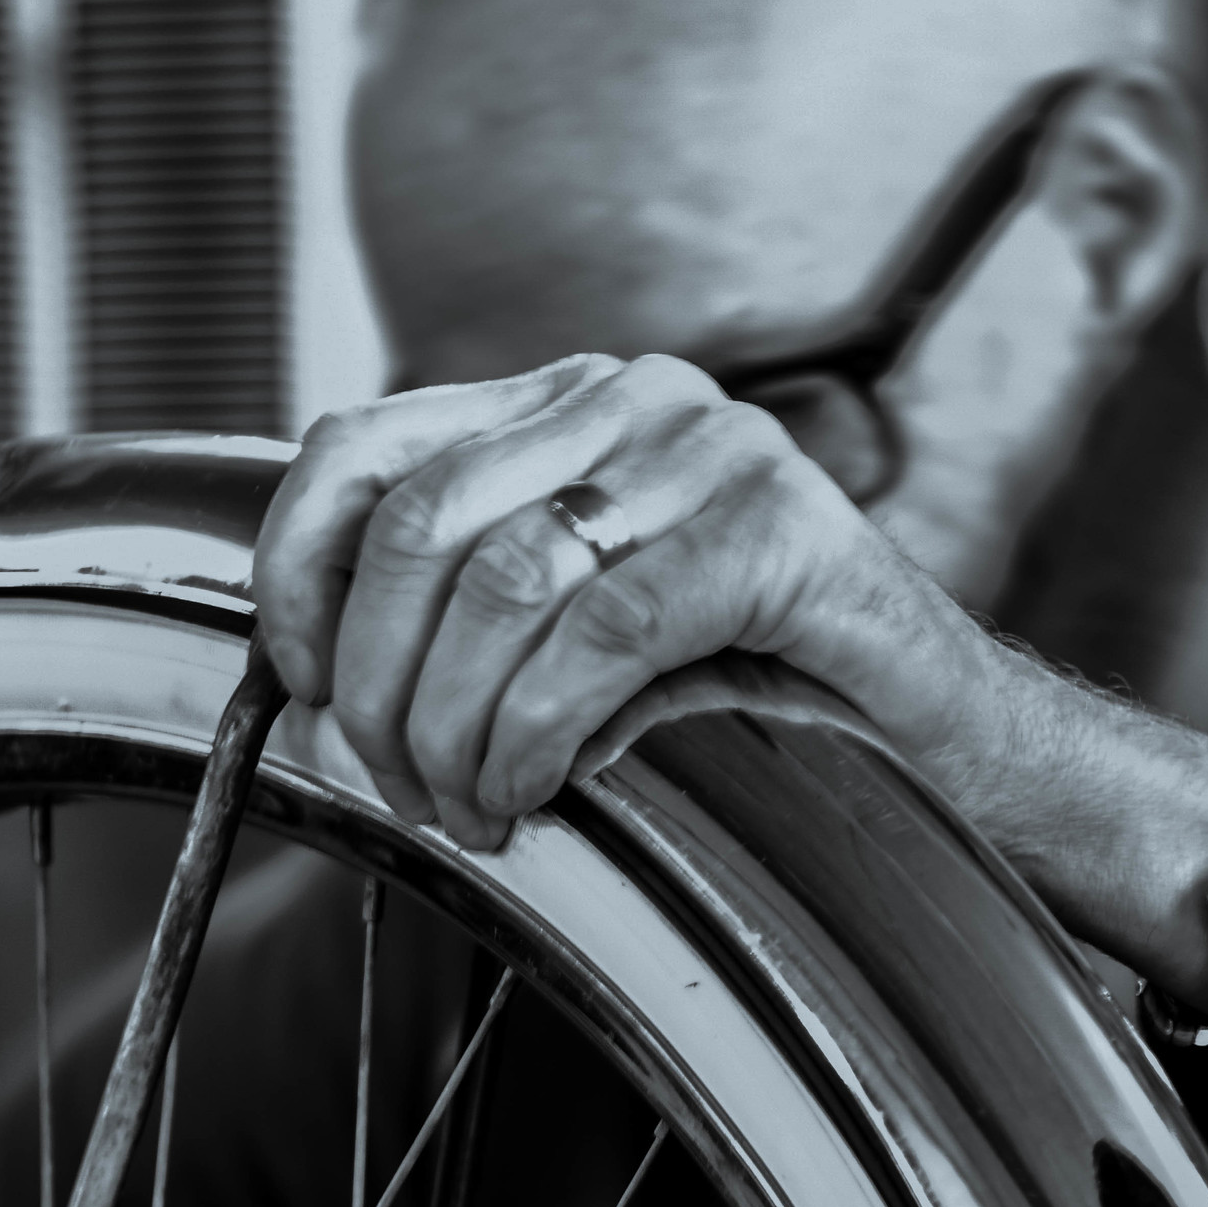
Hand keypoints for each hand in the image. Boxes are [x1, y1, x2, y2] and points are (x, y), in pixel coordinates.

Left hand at [253, 352, 988, 848]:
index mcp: (549, 407)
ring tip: (471, 810)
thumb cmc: (719, 669)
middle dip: (381, 688)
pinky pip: (604, 633)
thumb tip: (325, 688)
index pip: (363, 447)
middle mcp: (620, 396)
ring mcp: (706, 445)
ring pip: (503, 585)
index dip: (297, 569)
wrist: (910, 707)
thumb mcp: (558, 635)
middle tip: (401, 787)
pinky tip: (531, 792)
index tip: (299, 683)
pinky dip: (536, 734)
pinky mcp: (777, 522)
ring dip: (456, 732)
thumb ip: (454, 623)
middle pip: (420, 527)